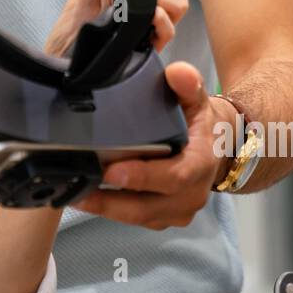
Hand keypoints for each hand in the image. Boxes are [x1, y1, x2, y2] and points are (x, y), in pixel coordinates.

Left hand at [72, 61, 233, 229]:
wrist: (219, 149)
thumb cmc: (201, 122)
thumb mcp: (198, 99)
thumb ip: (188, 85)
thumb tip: (177, 73)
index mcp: (200, 164)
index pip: (174, 176)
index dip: (142, 177)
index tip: (111, 171)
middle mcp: (191, 194)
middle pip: (147, 207)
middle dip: (110, 201)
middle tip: (77, 190)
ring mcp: (177, 211)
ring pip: (138, 217)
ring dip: (104, 209)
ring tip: (73, 194)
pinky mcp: (164, 219)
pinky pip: (135, 220)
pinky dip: (110, 211)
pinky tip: (86, 197)